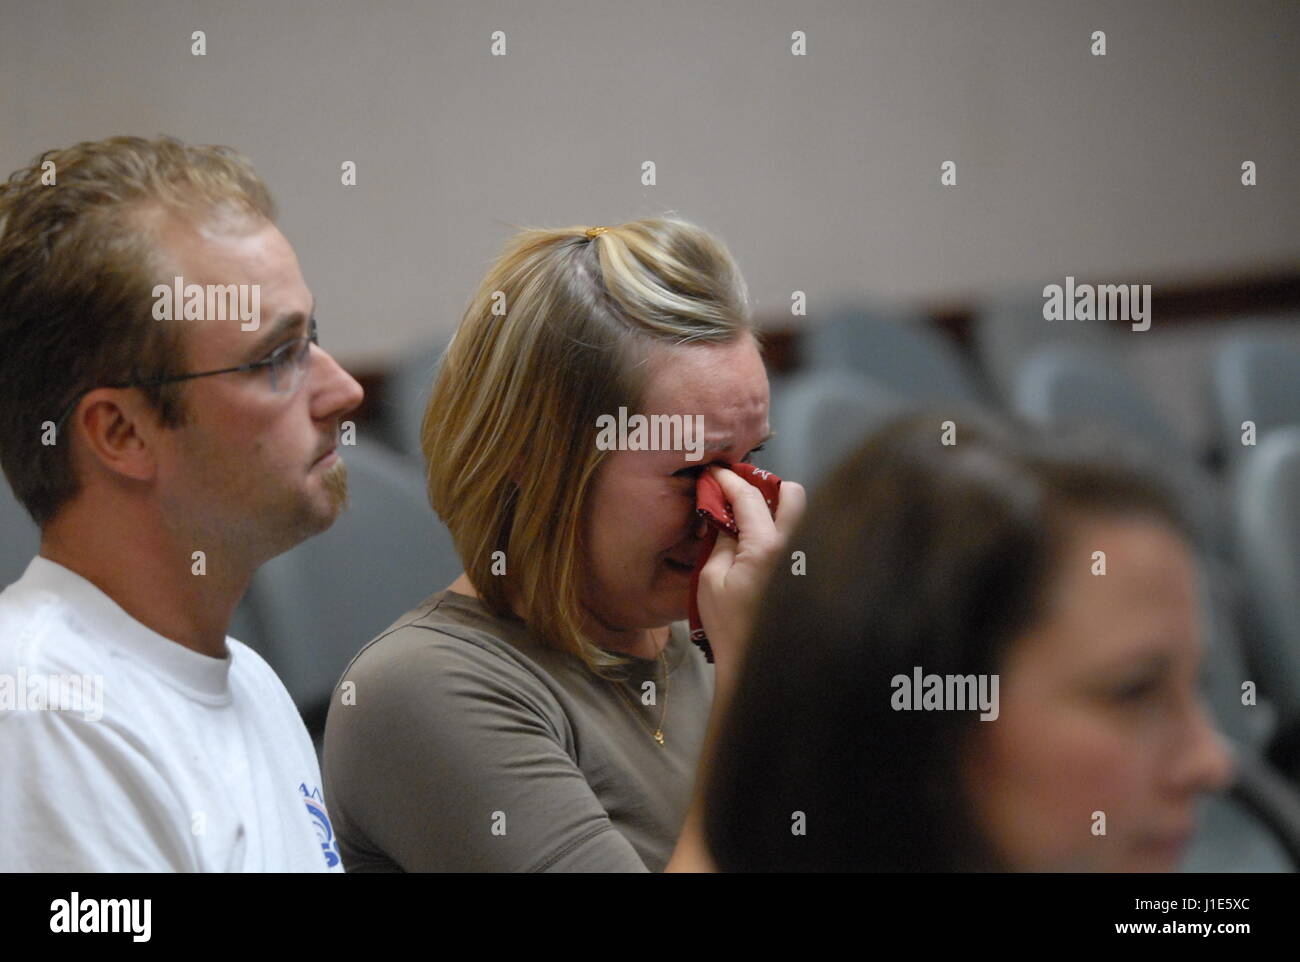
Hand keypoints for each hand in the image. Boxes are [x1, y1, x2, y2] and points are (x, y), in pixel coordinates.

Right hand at [696, 465, 804, 686]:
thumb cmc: (729, 626)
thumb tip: (726, 516)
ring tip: (753, 522)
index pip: (749, 497)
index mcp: (765, 547)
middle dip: (767, 487)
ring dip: (778, 510)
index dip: (728, 481)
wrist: (758, 663)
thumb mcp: (711, 579)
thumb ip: (721, 540)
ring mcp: (807, 560)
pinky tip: (765, 546)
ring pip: (802, 516)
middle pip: (793, 494)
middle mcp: (794, 547)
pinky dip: (784, 532)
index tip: (715, 473)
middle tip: (743, 496)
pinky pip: (802, 538)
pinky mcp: (810, 573)